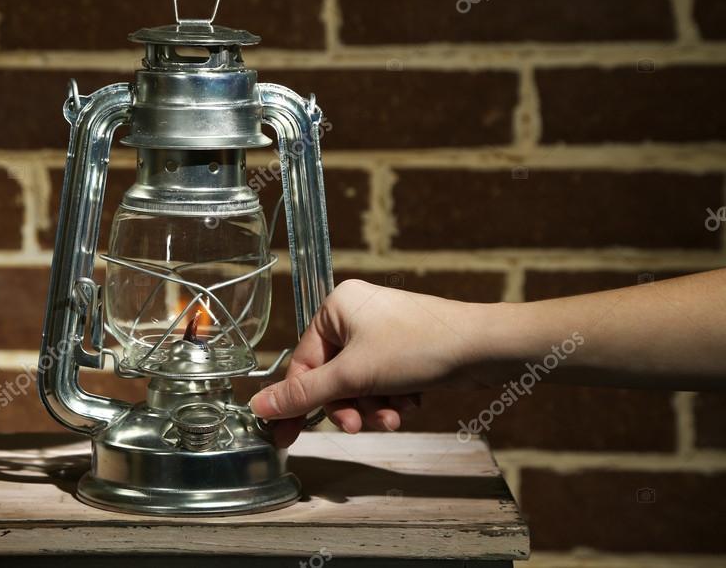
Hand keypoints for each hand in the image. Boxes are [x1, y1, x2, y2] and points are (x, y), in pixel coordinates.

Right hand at [249, 279, 489, 446]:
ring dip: (372, 406)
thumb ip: (305, 394)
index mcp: (336, 307)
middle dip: (348, 405)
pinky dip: (391, 399)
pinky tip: (409, 404)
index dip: (298, 402)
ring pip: (359, 384)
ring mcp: (382, 330)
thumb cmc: (419, 347)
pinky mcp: (404, 347)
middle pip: (332, 377)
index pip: (303, 362)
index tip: (287, 436)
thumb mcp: (354, 376)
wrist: (483, 347)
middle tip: (357, 426)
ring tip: (393, 416)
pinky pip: (382, 382)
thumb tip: (259, 406)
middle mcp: (356, 313)